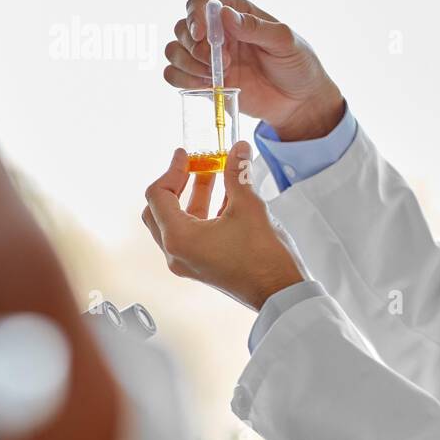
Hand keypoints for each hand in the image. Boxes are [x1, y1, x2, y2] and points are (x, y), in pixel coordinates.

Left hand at [142, 141, 307, 309]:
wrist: (280, 292)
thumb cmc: (263, 256)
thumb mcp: (249, 206)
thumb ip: (238, 173)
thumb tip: (237, 148)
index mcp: (179, 238)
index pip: (158, 195)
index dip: (173, 169)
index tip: (187, 154)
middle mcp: (175, 253)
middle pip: (159, 210)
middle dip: (178, 183)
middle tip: (195, 165)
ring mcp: (187, 262)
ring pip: (177, 222)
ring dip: (192, 197)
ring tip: (214, 175)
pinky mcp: (202, 266)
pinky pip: (191, 234)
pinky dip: (202, 213)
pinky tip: (226, 198)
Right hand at [165, 0, 345, 140]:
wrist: (300, 102)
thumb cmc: (298, 65)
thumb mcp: (285, 42)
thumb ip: (257, 28)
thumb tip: (225, 15)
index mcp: (236, 13)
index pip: (200, 3)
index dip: (195, 17)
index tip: (203, 35)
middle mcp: (217, 32)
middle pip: (182, 28)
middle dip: (195, 46)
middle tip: (223, 62)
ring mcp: (209, 57)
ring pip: (174, 51)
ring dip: (187, 64)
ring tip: (217, 76)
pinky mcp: (204, 81)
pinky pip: (174, 75)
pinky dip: (182, 79)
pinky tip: (207, 85)